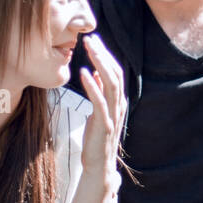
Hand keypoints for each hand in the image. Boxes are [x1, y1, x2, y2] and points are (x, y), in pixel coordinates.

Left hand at [76, 34, 126, 202]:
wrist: (98, 165)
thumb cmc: (96, 139)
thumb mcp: (97, 111)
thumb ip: (98, 92)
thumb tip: (93, 71)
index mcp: (117, 101)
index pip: (115, 72)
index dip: (106, 55)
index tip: (93, 40)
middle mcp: (118, 105)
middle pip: (115, 73)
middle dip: (103, 54)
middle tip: (90, 37)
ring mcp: (113, 115)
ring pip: (110, 83)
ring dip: (99, 63)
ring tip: (88, 49)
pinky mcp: (103, 125)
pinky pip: (99, 101)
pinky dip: (92, 85)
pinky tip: (83, 72)